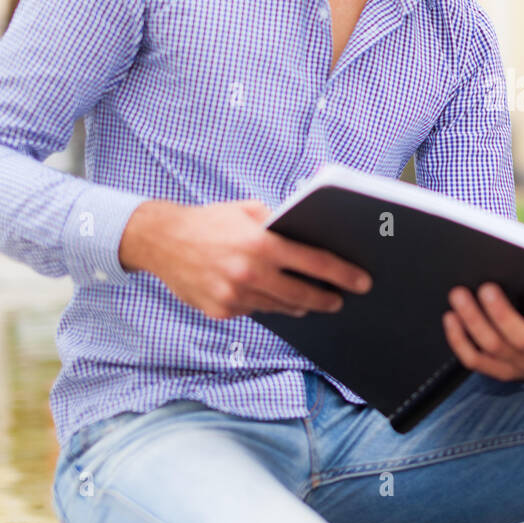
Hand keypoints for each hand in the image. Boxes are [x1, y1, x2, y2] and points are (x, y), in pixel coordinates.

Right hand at [119, 198, 371, 319]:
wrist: (162, 241)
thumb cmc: (211, 221)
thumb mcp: (249, 211)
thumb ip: (280, 225)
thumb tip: (312, 238)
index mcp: (261, 244)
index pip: (314, 263)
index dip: (342, 275)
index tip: (361, 282)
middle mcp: (249, 273)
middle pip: (302, 294)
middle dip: (326, 299)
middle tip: (339, 300)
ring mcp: (234, 296)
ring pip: (279, 307)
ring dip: (298, 304)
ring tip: (310, 300)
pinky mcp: (221, 311)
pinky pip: (254, 311)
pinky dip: (264, 303)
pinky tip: (267, 295)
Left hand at [443, 220, 523, 382]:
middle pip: (522, 338)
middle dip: (502, 314)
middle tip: (486, 286)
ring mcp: (517, 365)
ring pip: (493, 346)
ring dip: (474, 320)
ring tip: (459, 293)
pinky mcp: (495, 369)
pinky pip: (474, 359)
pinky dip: (460, 339)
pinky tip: (450, 316)